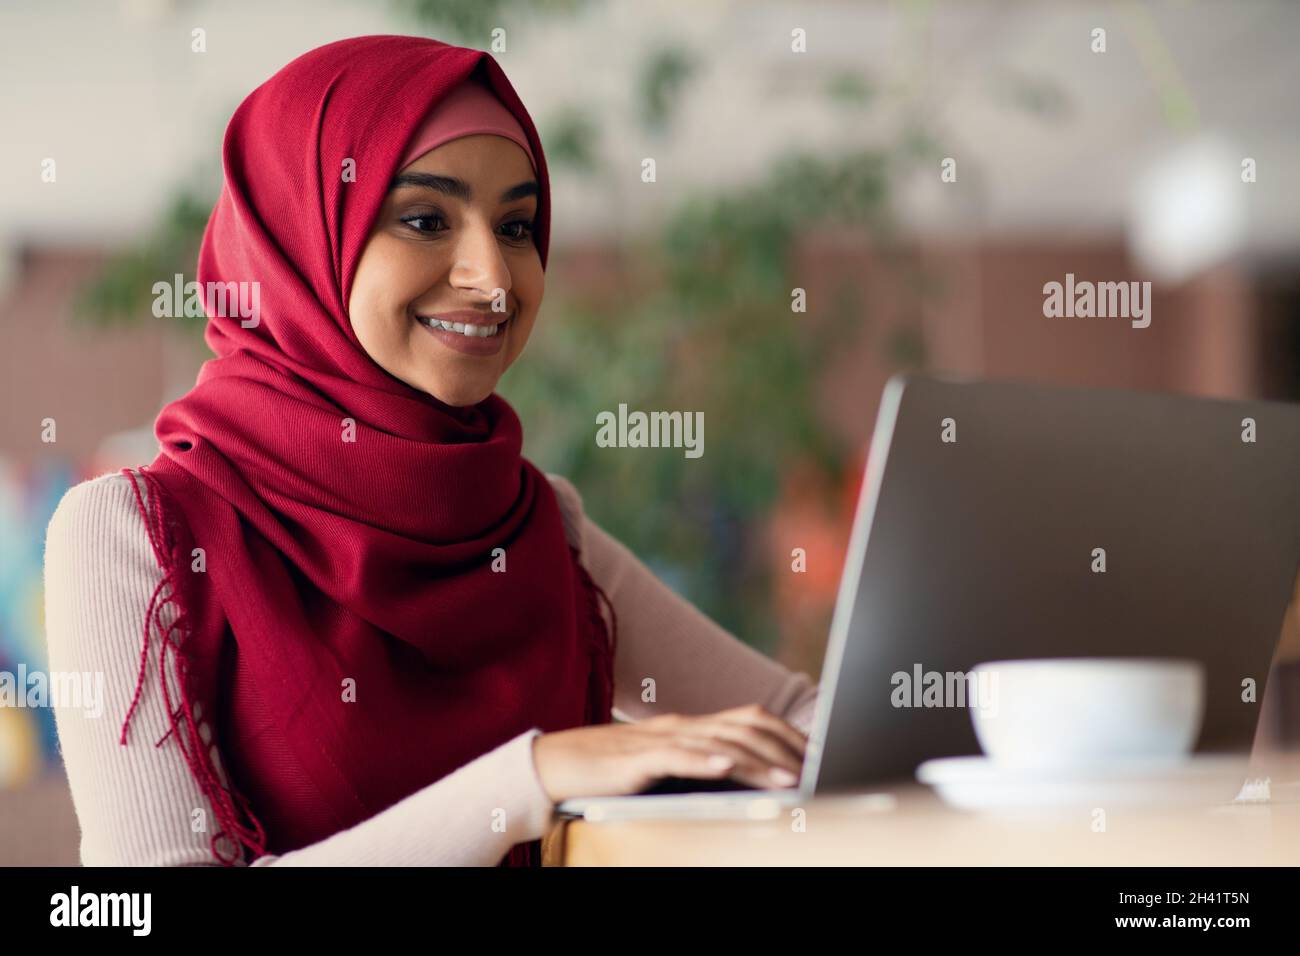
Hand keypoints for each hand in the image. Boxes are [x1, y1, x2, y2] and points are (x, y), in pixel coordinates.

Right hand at [530, 704, 807, 802]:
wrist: (552, 765)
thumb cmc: (608, 772)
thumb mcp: (662, 767)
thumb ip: (698, 765)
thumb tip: (742, 779)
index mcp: (689, 726)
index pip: (749, 720)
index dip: (785, 735)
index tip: (816, 756)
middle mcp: (680, 726)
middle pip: (743, 728)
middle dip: (784, 750)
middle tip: (815, 770)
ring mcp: (658, 740)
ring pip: (718, 743)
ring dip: (757, 762)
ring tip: (788, 779)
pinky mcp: (635, 760)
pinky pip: (675, 757)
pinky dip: (704, 762)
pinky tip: (727, 769)